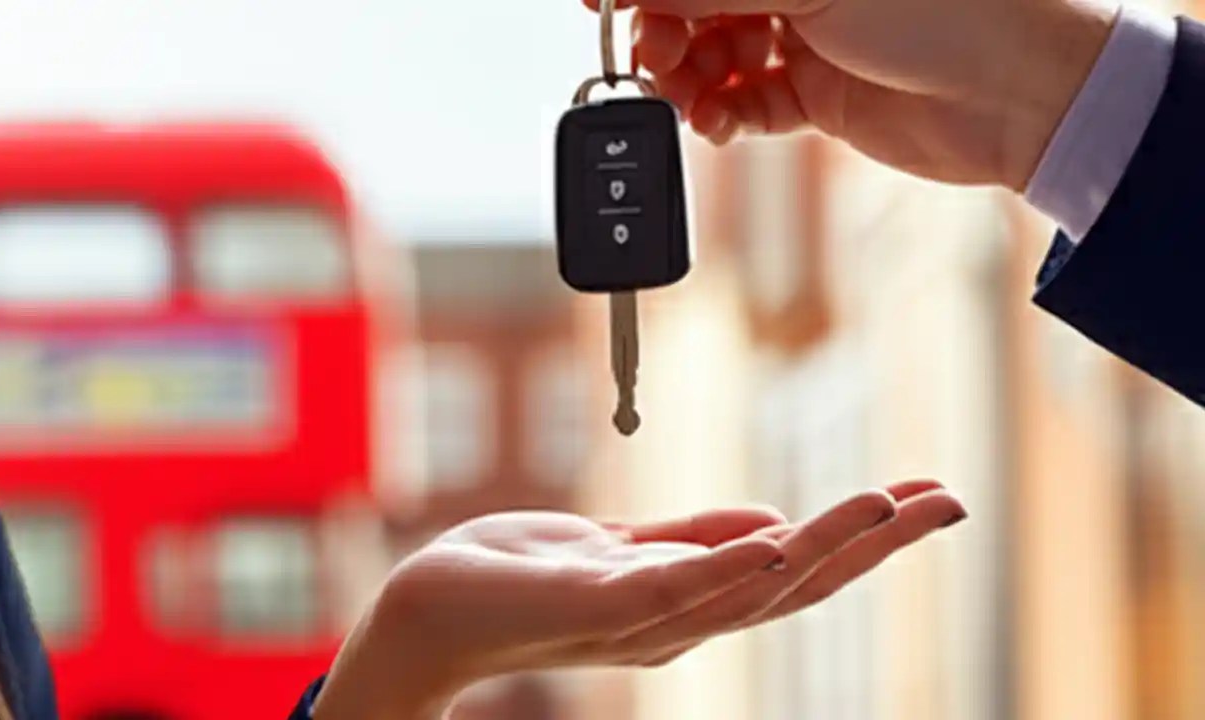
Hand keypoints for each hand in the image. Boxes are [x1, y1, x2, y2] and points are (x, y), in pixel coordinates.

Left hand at [312, 480, 964, 718]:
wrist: (431, 609)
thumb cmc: (524, 577)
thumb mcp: (625, 550)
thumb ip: (694, 539)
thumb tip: (775, 520)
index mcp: (692, 601)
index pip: (795, 569)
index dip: (864, 539)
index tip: (928, 495)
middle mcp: (680, 622)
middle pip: (794, 587)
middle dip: (872, 545)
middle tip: (947, 501)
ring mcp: (637, 619)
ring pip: (745, 590)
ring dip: (818, 549)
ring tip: (883, 506)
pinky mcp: (588, 604)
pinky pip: (666, 590)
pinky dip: (724, 569)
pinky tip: (773, 542)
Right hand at [600, 0, 1116, 188]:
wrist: (1025, 94)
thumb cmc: (947, 9)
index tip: (600, 1)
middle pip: (698, 1)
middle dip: (665, 29)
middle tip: (657, 56)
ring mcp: (810, 35)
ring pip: (715, 54)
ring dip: (688, 78)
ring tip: (689, 97)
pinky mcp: (820, 95)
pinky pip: (746, 104)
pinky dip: (722, 116)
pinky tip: (717, 123)